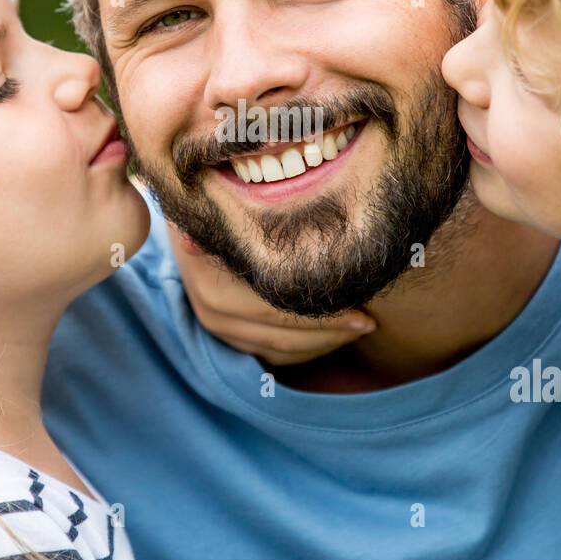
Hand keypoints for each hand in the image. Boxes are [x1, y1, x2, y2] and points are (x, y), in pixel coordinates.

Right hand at [167, 221, 375, 365]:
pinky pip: (274, 355)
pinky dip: (307, 349)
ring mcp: (217, 328)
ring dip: (324, 342)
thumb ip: (258, 224)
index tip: (366, 311)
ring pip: (283, 349)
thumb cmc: (226, 204)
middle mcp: (213, 311)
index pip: (284, 310)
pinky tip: (335, 336)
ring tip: (359, 328)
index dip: (329, 314)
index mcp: (217, 284)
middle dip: (333, 332)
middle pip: (287, 335)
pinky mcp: (227, 338)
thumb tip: (260, 239)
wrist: (191, 217)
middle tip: (370, 323)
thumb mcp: (240, 209)